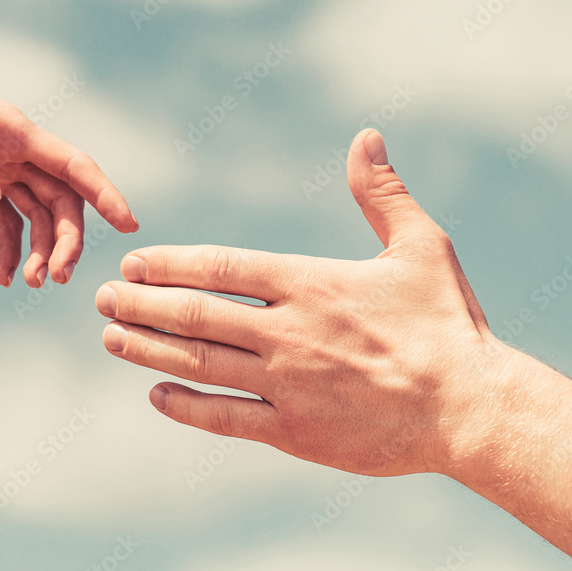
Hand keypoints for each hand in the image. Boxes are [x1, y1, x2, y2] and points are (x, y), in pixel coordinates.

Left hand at [0, 36, 137, 287]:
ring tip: (30, 284)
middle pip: (63, 202)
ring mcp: (4, 170)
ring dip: (41, 250)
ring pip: (41, 216)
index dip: (105, 195)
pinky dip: (10, 250)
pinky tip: (3, 276)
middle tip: (56, 277)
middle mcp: (20, 154)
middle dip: (67, 241)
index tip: (129, 224)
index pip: (75, 167)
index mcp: (18, 133)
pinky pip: (7, 223)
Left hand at [95, 129, 510, 476]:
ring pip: (199, 363)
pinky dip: (185, 405)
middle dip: (141, 303)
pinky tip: (155, 393)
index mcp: (312, 283)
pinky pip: (225, 419)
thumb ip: (383, 195)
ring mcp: (288, 385)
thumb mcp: (422, 247)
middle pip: (195, 314)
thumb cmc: (449, 325)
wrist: (470, 409)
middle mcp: (288, 332)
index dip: (169, 264)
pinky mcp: (295, 432)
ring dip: (149, 346)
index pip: (221, 267)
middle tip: (102, 297)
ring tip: (112, 336)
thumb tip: (366, 138)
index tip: (134, 263)